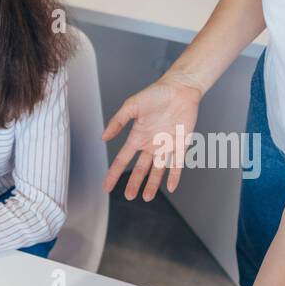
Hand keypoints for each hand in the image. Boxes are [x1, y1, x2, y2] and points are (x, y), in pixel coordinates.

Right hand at [102, 74, 203, 200]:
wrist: (180, 88)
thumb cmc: (156, 93)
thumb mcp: (132, 106)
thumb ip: (117, 122)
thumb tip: (103, 137)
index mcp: (137, 137)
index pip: (122, 160)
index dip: (113, 174)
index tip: (106, 186)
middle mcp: (150, 144)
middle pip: (140, 169)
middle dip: (134, 183)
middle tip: (129, 196)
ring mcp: (166, 146)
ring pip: (157, 170)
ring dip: (152, 184)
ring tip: (146, 198)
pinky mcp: (181, 144)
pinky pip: (177, 163)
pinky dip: (174, 175)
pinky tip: (170, 187)